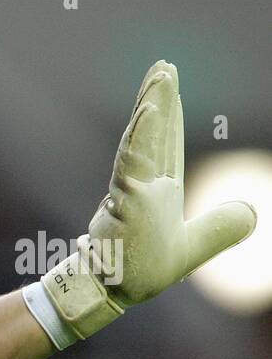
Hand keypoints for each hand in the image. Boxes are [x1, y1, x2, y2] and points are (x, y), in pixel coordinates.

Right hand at [39, 60, 256, 339]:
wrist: (110, 292)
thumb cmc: (138, 272)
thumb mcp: (192, 249)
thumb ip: (219, 228)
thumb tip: (250, 211)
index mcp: (156, 192)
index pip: (167, 144)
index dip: (169, 115)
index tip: (169, 86)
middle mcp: (142, 184)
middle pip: (154, 132)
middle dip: (159, 98)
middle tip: (163, 66)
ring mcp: (131, 189)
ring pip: (144, 138)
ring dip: (152, 105)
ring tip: (160, 74)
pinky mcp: (123, 198)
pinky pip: (132, 160)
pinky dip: (140, 134)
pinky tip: (147, 109)